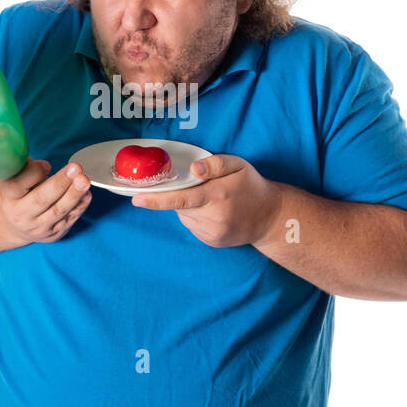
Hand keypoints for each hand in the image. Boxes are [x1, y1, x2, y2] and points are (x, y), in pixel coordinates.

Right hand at [0, 157, 91, 244]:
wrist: (11, 225)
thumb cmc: (15, 194)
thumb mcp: (11, 178)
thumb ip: (25, 169)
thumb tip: (45, 166)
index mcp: (7, 197)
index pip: (18, 184)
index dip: (34, 172)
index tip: (47, 165)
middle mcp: (21, 215)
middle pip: (42, 199)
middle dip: (60, 183)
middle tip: (75, 168)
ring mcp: (37, 227)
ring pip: (58, 211)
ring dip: (74, 195)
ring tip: (85, 180)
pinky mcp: (52, 235)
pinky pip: (69, 219)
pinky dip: (80, 206)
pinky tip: (86, 194)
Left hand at [132, 154, 282, 247]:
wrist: (270, 217)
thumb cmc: (252, 186)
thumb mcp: (239, 165)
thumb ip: (215, 164)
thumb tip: (193, 169)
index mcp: (218, 195)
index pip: (181, 198)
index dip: (156, 199)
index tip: (136, 199)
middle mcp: (214, 217)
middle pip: (181, 206)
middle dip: (184, 195)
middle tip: (206, 190)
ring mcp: (212, 233)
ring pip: (185, 217)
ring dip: (192, 207)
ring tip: (215, 202)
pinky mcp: (211, 242)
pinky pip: (193, 226)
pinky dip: (198, 218)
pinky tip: (216, 213)